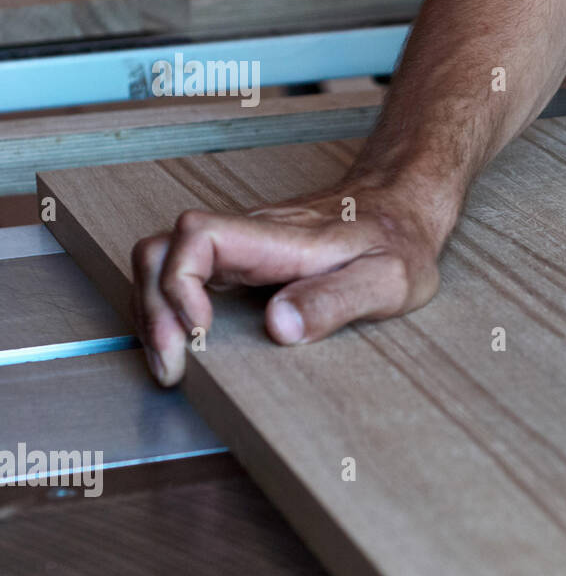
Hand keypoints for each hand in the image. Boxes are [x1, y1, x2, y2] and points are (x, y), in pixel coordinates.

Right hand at [130, 178, 455, 385]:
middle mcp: (251, 233)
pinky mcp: (241, 256)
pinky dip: (169, 308)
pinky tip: (186, 342)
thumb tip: (279, 326)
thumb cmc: (399, 242)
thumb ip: (335, 301)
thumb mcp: (388, 279)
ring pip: (163, 260)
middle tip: (174, 368)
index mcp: (284, 238)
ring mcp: (242, 243)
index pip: (200, 236)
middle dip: (152, 311)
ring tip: (173, 363)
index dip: (180, 283)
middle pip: (162, 250)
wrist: (403, 206)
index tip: (201, 333)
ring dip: (154, 312)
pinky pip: (183, 271)